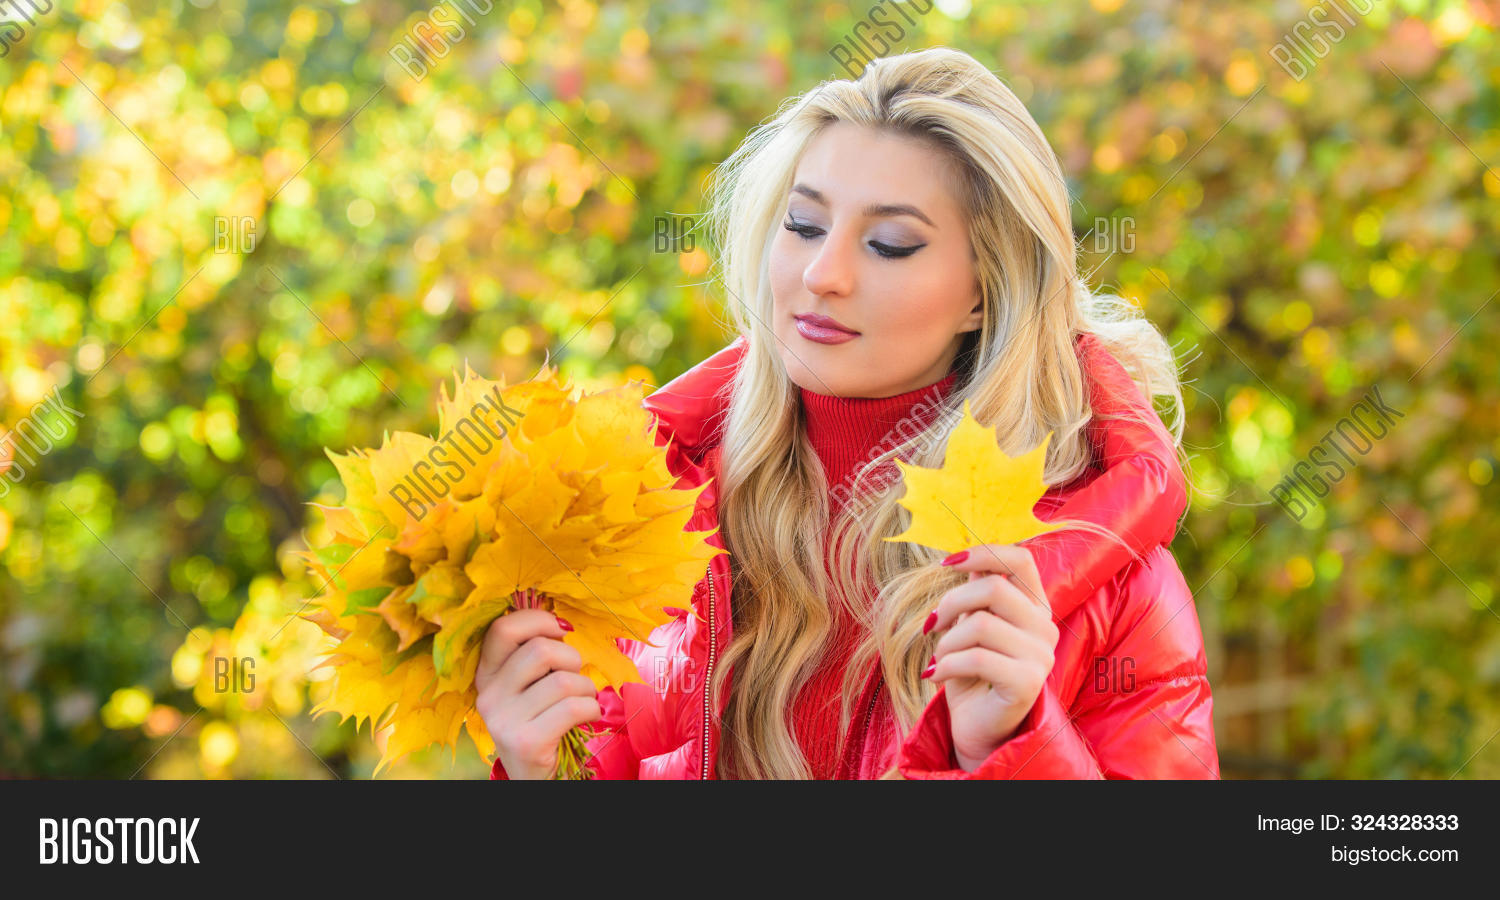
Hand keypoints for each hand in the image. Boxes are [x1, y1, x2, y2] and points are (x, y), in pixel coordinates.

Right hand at [474, 609, 601, 778]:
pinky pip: (573, 708)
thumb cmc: (542, 720)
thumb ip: (536, 655)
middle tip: (575, 676)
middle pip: (540, 650)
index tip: (561, 632)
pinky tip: (588, 715)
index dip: (538, 620)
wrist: (535, 775)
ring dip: (585, 687)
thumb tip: (562, 624)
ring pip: (562, 680)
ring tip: (583, 700)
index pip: (503, 628)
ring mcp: (503, 721)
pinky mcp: (525, 742)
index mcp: (486, 674)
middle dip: (571, 658)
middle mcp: (487, 695)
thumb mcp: (529, 685)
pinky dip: (591, 708)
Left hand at [923, 543, 1058, 771]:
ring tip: (939, 657)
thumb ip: (975, 593)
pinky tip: (936, 675)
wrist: (978, 727)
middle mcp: (1045, 628)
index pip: (1021, 559)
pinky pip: (978, 658)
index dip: (983, 553)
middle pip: (994, 588)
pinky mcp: (1027, 683)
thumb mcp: (971, 624)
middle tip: (932, 624)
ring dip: (947, 641)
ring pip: (981, 625)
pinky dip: (946, 665)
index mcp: (1034, 607)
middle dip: (951, 602)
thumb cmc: (973, 673)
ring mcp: (1040, 656)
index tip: (946, 563)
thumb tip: (962, 554)